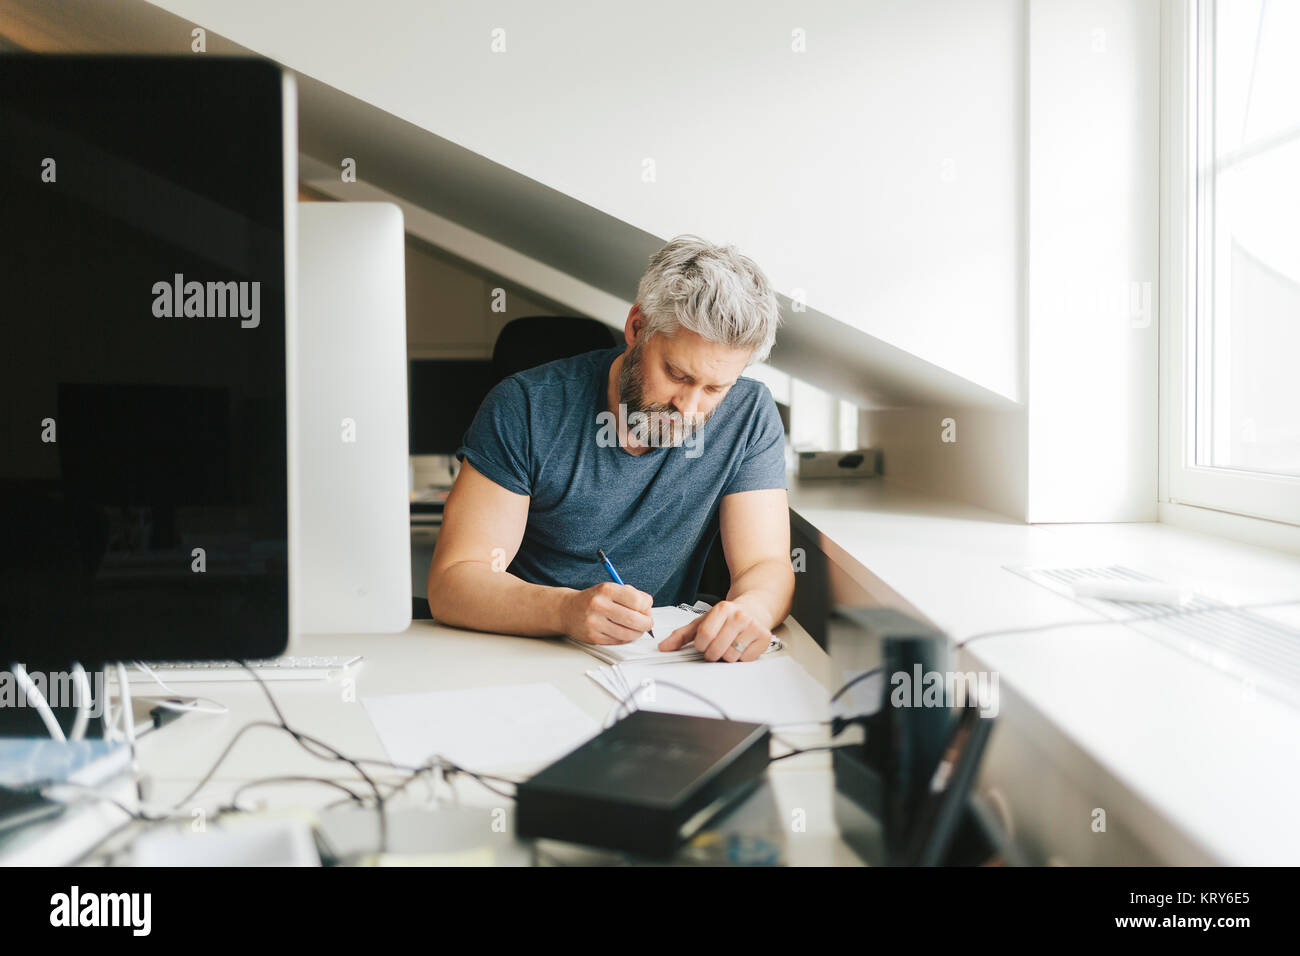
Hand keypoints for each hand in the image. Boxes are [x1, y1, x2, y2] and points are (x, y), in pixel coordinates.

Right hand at [560, 582, 654, 644]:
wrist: (567, 610)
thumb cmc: (593, 599)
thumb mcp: (610, 589)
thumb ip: (631, 595)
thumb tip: (648, 610)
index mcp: (607, 589)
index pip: (638, 601)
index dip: (647, 607)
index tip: (646, 609)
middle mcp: (599, 605)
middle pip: (635, 620)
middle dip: (647, 623)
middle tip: (647, 623)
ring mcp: (595, 623)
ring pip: (628, 634)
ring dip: (637, 633)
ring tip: (636, 629)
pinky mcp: (593, 637)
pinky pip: (618, 642)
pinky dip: (626, 639)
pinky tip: (623, 632)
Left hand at [657, 600, 771, 661]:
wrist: (754, 608)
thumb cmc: (727, 616)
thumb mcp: (703, 620)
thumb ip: (682, 634)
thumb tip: (664, 647)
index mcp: (722, 609)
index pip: (704, 636)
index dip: (701, 645)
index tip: (704, 642)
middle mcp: (739, 616)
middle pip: (716, 650)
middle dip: (712, 652)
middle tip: (717, 644)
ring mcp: (753, 627)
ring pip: (730, 657)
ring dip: (726, 655)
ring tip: (730, 643)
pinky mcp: (764, 638)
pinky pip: (745, 660)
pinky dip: (741, 658)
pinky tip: (741, 646)